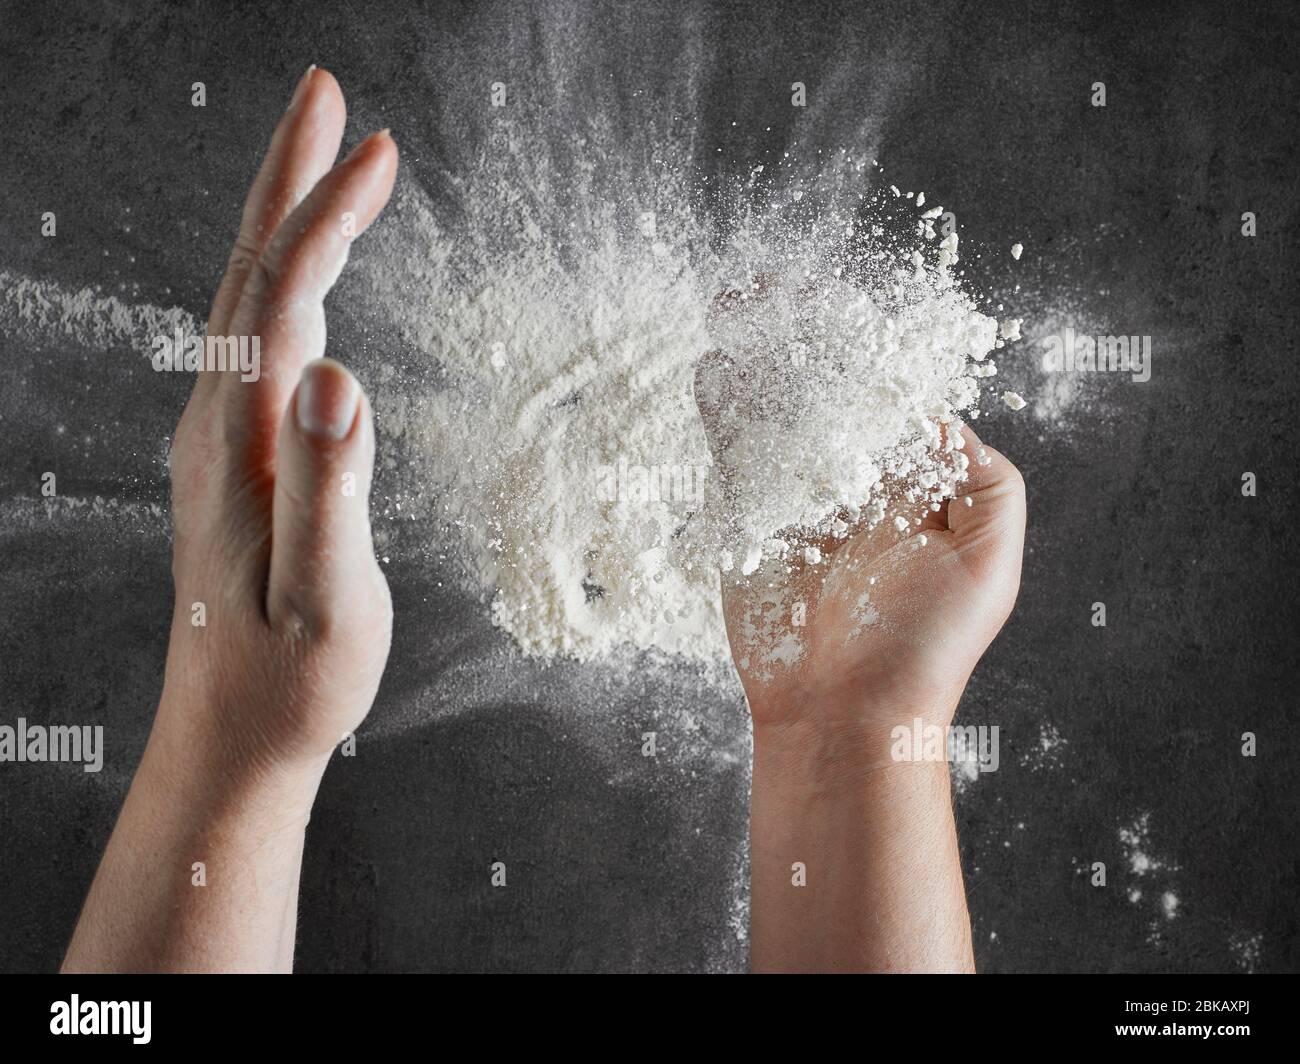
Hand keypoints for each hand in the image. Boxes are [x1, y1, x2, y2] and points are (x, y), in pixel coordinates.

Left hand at [63, 67, 396, 971]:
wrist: (232, 732)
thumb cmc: (289, 677)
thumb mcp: (322, 599)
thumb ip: (329, 490)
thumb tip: (334, 375)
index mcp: (238, 444)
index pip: (280, 298)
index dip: (327, 218)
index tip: (378, 149)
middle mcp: (217, 423)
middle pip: (248, 272)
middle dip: (289, 178)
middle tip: (327, 92)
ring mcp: (224, 437)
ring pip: (251, 300)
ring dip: (288, 219)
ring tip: (328, 158)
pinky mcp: (242, 456)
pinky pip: (262, 338)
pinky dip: (295, 279)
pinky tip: (314, 274)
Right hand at [697, 282, 1024, 761]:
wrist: (843, 715)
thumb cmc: (925, 647)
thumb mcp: (988, 563)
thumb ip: (983, 482)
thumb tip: (940, 415)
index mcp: (910, 484)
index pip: (886, 395)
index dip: (866, 346)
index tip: (842, 301)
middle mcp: (852, 482)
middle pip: (823, 390)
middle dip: (800, 335)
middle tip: (774, 285)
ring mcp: (796, 498)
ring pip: (773, 412)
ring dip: (756, 358)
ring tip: (738, 304)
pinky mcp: (749, 522)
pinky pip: (734, 456)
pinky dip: (722, 410)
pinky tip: (717, 367)